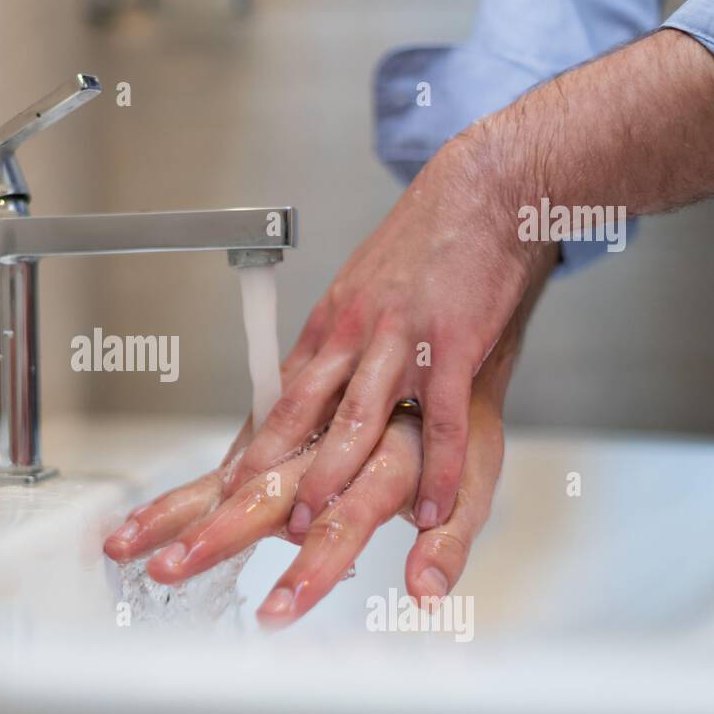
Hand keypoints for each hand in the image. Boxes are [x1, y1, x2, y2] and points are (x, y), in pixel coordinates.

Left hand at [225, 132, 554, 544]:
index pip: (280, 394)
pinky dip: (434, 470)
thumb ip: (343, 338)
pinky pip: (441, 421)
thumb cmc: (431, 241)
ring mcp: (402, 341)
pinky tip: (429, 510)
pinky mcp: (454, 345)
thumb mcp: (365, 286)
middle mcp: (355, 334)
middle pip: (300, 410)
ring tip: (312, 525)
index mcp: (331, 324)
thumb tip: (316, 380)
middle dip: (268, 467)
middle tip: (241, 514)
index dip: (252, 443)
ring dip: (331, 476)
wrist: (487, 189)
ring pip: (356, 419)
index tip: (225, 483)